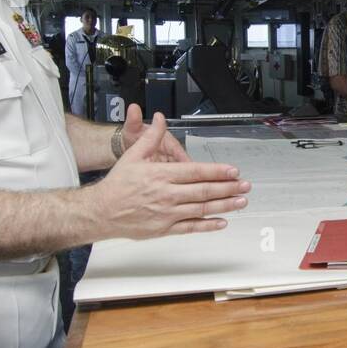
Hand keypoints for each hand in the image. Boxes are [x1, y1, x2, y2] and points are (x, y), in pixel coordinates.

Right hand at [91, 112, 250, 238]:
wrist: (101, 212)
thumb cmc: (118, 185)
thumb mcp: (133, 155)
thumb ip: (151, 137)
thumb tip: (160, 119)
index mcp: (161, 175)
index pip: (196, 172)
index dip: (217, 172)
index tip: (233, 171)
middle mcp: (167, 194)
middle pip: (203, 191)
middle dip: (228, 188)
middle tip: (245, 186)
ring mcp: (167, 213)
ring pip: (201, 209)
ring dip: (224, 205)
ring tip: (241, 202)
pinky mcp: (165, 228)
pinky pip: (191, 227)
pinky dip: (208, 225)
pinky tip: (222, 222)